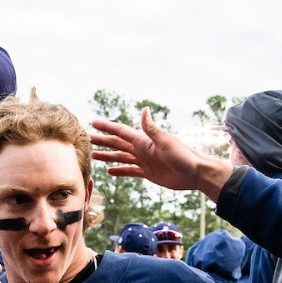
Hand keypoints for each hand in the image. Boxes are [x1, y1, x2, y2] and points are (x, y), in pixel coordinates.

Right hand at [90, 110, 234, 199]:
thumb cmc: (183, 156)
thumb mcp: (166, 141)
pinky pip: (130, 171)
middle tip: (86, 138)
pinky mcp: (148, 173)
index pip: (120, 131)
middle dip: (102, 141)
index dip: (106, 127)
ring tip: (93, 156)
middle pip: (117, 143)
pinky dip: (120, 170)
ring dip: (107, 156)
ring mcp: (144, 161)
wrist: (195, 173)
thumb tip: (144, 109)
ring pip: (121, 157)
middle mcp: (142, 149)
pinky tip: (110, 171)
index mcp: (144, 140)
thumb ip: (152, 128)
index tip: (92, 122)